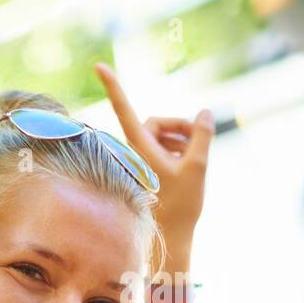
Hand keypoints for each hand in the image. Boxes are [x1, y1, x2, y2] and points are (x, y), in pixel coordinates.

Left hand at [93, 62, 213, 248]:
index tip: (98, 65)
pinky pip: (165, 150)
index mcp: (140, 148)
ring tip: (189, 166)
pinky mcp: (148, 170)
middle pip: (156, 122)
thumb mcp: (197, 166)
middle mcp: (137, 152)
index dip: (114, 86)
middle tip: (195, 145)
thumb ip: (201, 135)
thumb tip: (204, 112)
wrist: (172, 237)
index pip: (126, 110)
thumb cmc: (181, 206)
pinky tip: (187, 171)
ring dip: (180, 143)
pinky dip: (179, 153)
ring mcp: (142, 162)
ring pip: (163, 136)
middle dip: (178, 128)